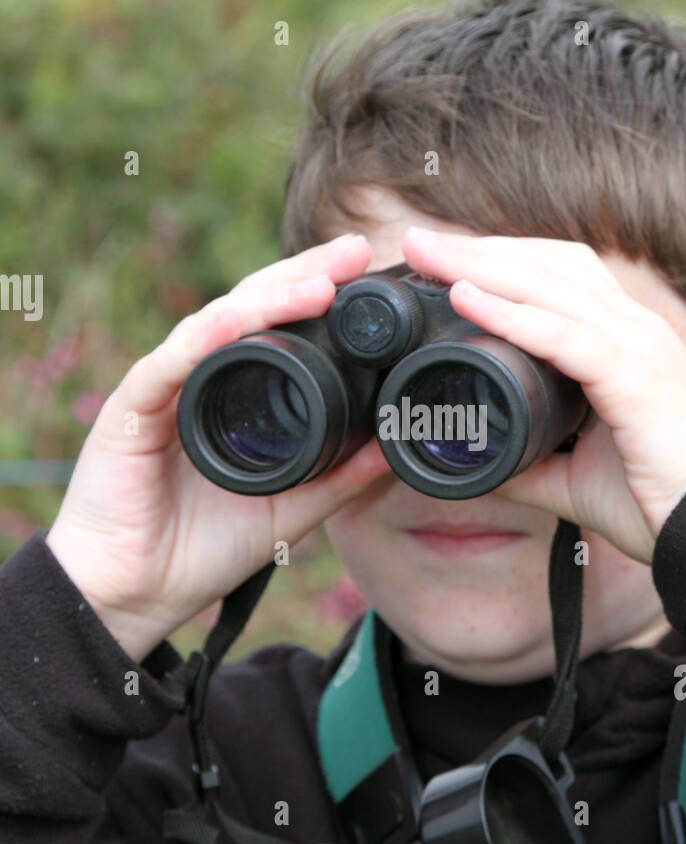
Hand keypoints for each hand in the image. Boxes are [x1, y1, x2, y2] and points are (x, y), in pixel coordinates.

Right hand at [46, 234, 389, 659]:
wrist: (137, 593)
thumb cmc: (202, 548)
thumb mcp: (291, 511)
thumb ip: (340, 477)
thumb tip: (397, 445)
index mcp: (235, 391)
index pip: (281, 326)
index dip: (323, 295)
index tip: (374, 274)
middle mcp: (200, 377)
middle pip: (254, 308)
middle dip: (306, 274)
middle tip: (358, 250)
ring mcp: (164, 388)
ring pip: (215, 325)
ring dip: (265, 300)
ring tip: (317, 283)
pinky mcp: (130, 411)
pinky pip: (166, 368)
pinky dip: (197, 344)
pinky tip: (227, 325)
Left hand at [403, 227, 685, 563]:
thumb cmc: (661, 501)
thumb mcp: (576, 482)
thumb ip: (530, 466)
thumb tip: (480, 467)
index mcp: (622, 343)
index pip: (556, 277)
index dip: (498, 262)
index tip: (439, 260)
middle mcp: (633, 330)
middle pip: (546, 265)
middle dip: (478, 249)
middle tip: (416, 239)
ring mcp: (638, 347)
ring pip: (549, 286)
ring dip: (482, 266)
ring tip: (427, 254)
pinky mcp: (637, 376)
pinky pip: (565, 334)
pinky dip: (513, 315)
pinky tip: (469, 299)